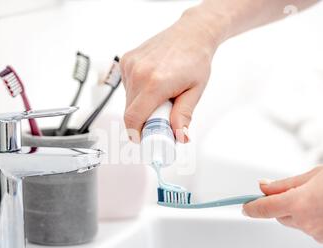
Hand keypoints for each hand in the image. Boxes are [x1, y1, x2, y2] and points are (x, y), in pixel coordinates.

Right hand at [120, 5, 223, 142]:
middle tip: (158, 118)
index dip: (135, 133)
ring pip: (127, 99)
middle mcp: (139, 73)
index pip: (133, 117)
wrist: (191, 33)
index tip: (141, 139)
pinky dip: (137, 91)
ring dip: (139, 105)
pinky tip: (151, 83)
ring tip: (159, 97)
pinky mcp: (126, 60)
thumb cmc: (195, 59)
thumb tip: (180, 137)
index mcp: (156, 83)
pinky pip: (127, 86)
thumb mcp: (195, 91)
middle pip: (129, 111)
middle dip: (141, 120)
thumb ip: (184, 116)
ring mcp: (131, 65)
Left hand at [243, 162, 322, 247]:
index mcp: (299, 202)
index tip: (244, 206)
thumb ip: (285, 183)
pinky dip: (315, 222)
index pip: (264, 208)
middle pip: (280, 216)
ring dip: (301, 213)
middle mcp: (307, 221)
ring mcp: (319, 234)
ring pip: (297, 224)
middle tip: (297, 192)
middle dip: (282, 205)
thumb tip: (264, 186)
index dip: (251, 207)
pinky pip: (313, 232)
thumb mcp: (315, 174)